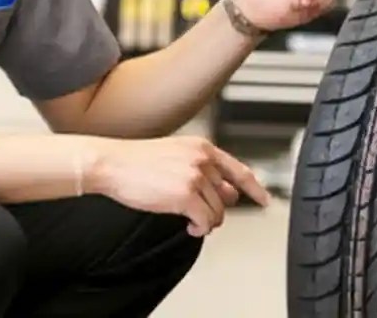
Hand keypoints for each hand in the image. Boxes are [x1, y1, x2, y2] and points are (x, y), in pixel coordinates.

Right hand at [85, 136, 271, 236]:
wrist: (112, 163)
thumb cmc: (136, 161)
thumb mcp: (175, 156)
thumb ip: (201, 170)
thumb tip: (224, 192)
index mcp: (202, 147)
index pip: (238, 170)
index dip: (255, 187)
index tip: (264, 200)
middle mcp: (202, 159)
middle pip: (226, 197)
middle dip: (215, 210)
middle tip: (200, 216)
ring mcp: (195, 176)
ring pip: (218, 212)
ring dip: (206, 221)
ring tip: (191, 220)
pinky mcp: (185, 195)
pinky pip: (206, 221)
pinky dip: (201, 228)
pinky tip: (191, 226)